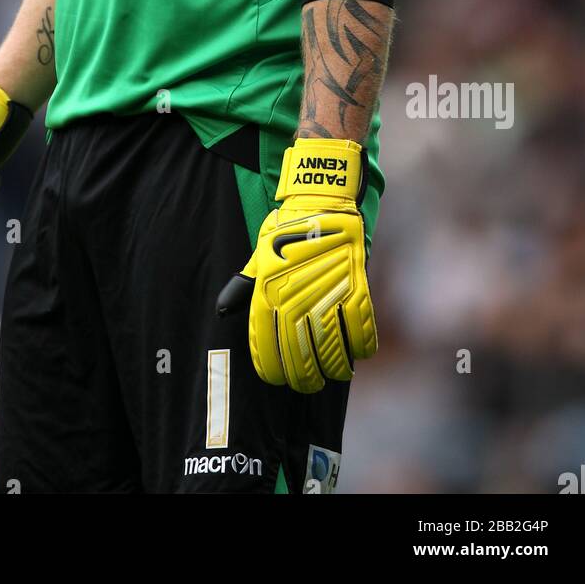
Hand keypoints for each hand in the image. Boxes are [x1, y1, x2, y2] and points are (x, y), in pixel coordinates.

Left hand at [216, 137, 376, 392]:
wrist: (319, 199)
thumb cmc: (286, 228)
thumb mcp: (260, 256)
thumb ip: (244, 287)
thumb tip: (222, 311)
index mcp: (268, 293)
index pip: (266, 347)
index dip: (272, 370)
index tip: (277, 380)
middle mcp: (296, 299)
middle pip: (300, 357)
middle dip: (304, 379)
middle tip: (309, 385)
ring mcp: (327, 295)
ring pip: (333, 351)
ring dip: (335, 370)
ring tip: (335, 375)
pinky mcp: (355, 287)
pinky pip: (361, 329)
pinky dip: (362, 347)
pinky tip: (359, 354)